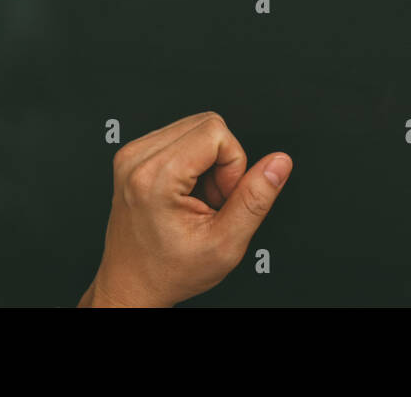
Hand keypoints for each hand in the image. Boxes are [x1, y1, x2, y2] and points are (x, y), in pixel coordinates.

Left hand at [79, 112, 291, 306]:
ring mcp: (132, 156)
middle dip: (222, 161)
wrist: (132, 285)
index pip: (216, 132)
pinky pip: (180, 135)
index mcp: (155, 177)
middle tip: (210, 201)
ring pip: (196, 127)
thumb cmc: (168, 271)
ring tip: (197, 200)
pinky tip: (186, 192)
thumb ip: (256, 198)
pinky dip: (193, 160)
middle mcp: (137, 159)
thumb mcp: (225, 243)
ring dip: (208, 161)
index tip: (220, 199)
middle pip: (207, 124)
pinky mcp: (133, 156)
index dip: (233, 165)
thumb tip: (279, 163)